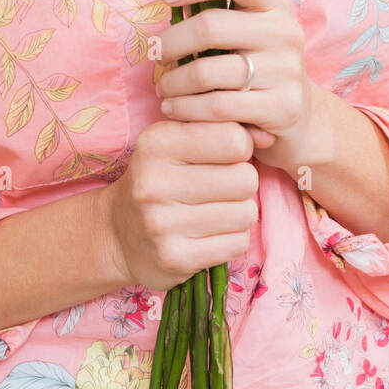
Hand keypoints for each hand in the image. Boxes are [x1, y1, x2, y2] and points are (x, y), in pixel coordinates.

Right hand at [103, 120, 260, 291]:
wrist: (118, 232)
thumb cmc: (160, 177)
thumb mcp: (178, 141)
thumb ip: (223, 130)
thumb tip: (270, 137)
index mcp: (156, 143)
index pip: (233, 138)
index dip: (240, 147)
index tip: (224, 155)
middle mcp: (154, 182)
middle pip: (245, 178)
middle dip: (242, 182)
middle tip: (222, 187)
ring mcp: (162, 224)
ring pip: (245, 214)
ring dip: (239, 212)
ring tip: (216, 210)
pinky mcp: (174, 258)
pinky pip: (236, 244)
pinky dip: (231, 238)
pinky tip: (210, 233)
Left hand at [155, 0, 314, 173]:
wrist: (297, 113)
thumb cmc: (255, 60)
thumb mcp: (239, 24)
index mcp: (273, 3)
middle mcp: (285, 32)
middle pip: (211, 27)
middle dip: (171, 42)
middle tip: (155, 55)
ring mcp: (286, 70)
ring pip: (207, 73)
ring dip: (174, 82)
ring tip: (162, 87)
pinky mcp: (282, 107)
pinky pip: (217, 106)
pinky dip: (186, 109)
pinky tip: (173, 108)